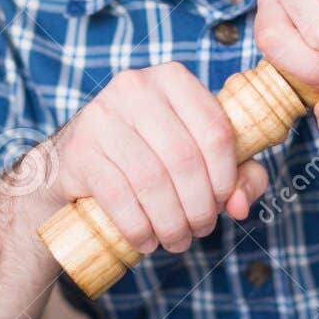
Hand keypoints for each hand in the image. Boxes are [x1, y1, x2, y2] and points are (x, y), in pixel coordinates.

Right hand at [38, 62, 267, 255]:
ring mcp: (102, 115)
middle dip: (199, 207)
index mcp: (173, 78)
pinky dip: (139, 227)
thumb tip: (241, 205)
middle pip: (184, 159)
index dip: (226, 178)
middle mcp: (135, 86)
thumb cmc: (149, 154)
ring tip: (176, 240)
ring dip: (170, 223)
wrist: (77, 160)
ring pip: (152, 180)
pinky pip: (118, 196)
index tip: (222, 204)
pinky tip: (147, 240)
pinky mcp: (79, 149)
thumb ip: (237, 175)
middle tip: (199, 230)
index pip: (216, 130)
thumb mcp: (198, 154)